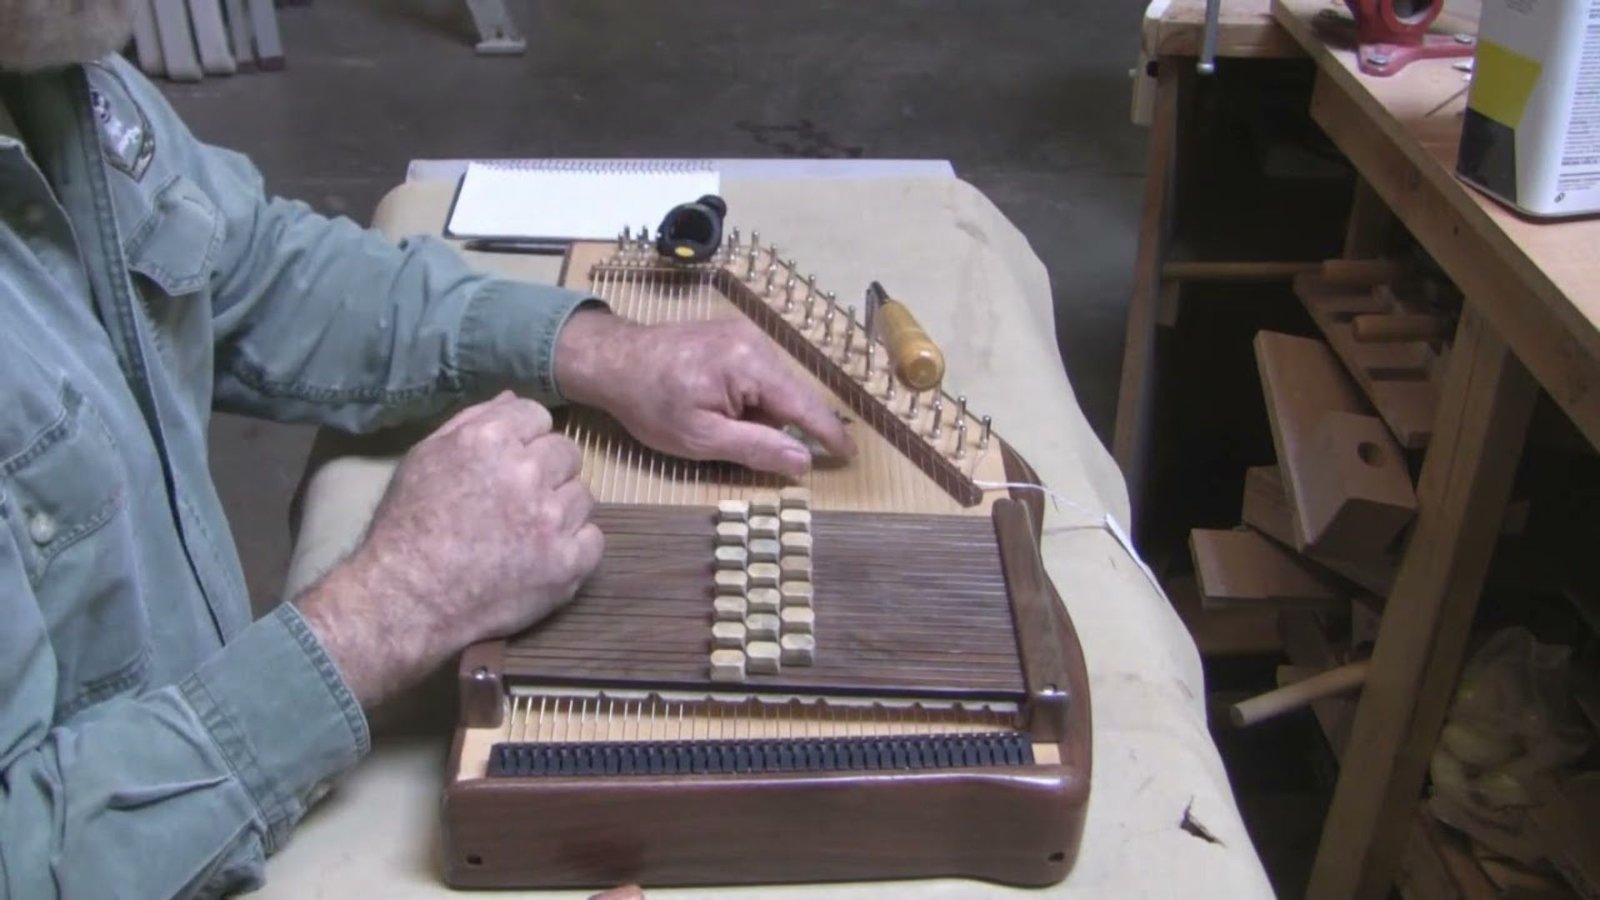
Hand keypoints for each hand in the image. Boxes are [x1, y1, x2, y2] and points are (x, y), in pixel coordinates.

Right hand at [297, 392, 602, 708]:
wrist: (406, 600)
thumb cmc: (408, 526)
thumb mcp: (425, 458)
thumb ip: (472, 422)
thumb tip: (512, 400)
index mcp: (489, 440)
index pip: (537, 416)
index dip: (523, 439)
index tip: (507, 463)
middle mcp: (526, 473)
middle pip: (567, 452)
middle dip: (546, 470)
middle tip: (516, 499)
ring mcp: (550, 520)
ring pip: (582, 495)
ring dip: (560, 508)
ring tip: (525, 531)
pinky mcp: (567, 563)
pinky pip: (593, 539)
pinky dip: (574, 547)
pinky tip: (543, 555)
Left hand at [554, 310, 856, 477]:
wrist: (610, 360)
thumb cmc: (649, 402)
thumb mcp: (701, 437)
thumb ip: (757, 448)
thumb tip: (804, 461)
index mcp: (750, 364)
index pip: (804, 404)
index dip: (829, 433)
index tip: (850, 455)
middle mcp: (754, 341)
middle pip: (787, 396)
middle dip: (771, 426)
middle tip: (727, 440)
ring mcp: (742, 335)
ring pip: (771, 388)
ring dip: (754, 414)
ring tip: (710, 421)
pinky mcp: (730, 336)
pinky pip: (754, 376)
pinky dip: (744, 399)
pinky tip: (711, 406)